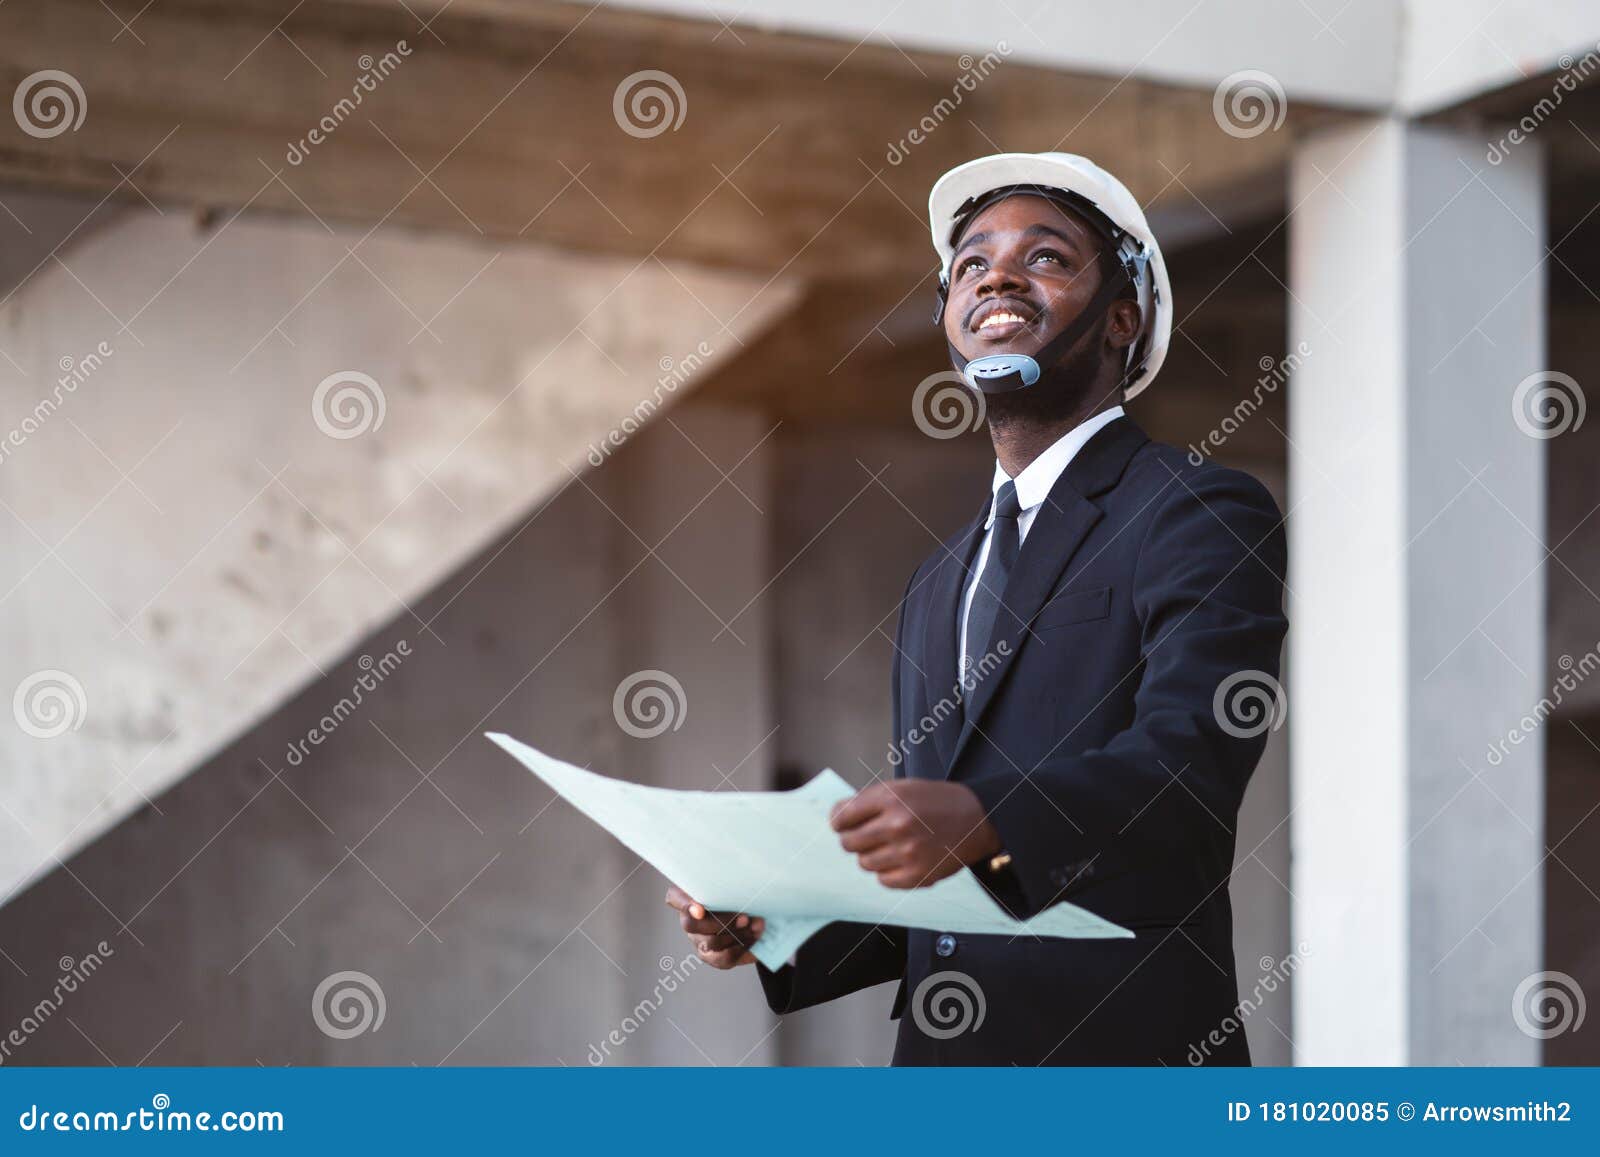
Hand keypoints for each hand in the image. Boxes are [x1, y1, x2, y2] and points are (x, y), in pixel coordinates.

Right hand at [664, 884, 763, 968]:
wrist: (757, 914)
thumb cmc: (742, 892)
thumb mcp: (737, 880)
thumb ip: (731, 877)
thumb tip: (743, 876)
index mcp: (690, 895)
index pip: (674, 897)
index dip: (684, 904)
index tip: (700, 909)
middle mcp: (690, 920)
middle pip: (690, 925)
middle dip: (721, 922)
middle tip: (745, 917)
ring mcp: (699, 940)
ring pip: (709, 943)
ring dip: (737, 934)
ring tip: (756, 925)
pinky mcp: (713, 957)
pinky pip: (723, 958)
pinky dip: (742, 946)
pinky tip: (754, 936)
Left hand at [830, 780, 1001, 888]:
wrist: (976, 817)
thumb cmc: (935, 801)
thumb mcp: (901, 788)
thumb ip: (868, 802)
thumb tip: (836, 820)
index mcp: (890, 798)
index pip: (841, 817)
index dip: (839, 821)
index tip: (842, 823)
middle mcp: (897, 824)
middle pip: (848, 843)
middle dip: (854, 839)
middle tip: (869, 835)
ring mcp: (908, 852)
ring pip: (864, 863)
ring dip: (872, 856)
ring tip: (891, 846)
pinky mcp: (918, 875)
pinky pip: (883, 880)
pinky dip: (888, 872)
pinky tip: (902, 859)